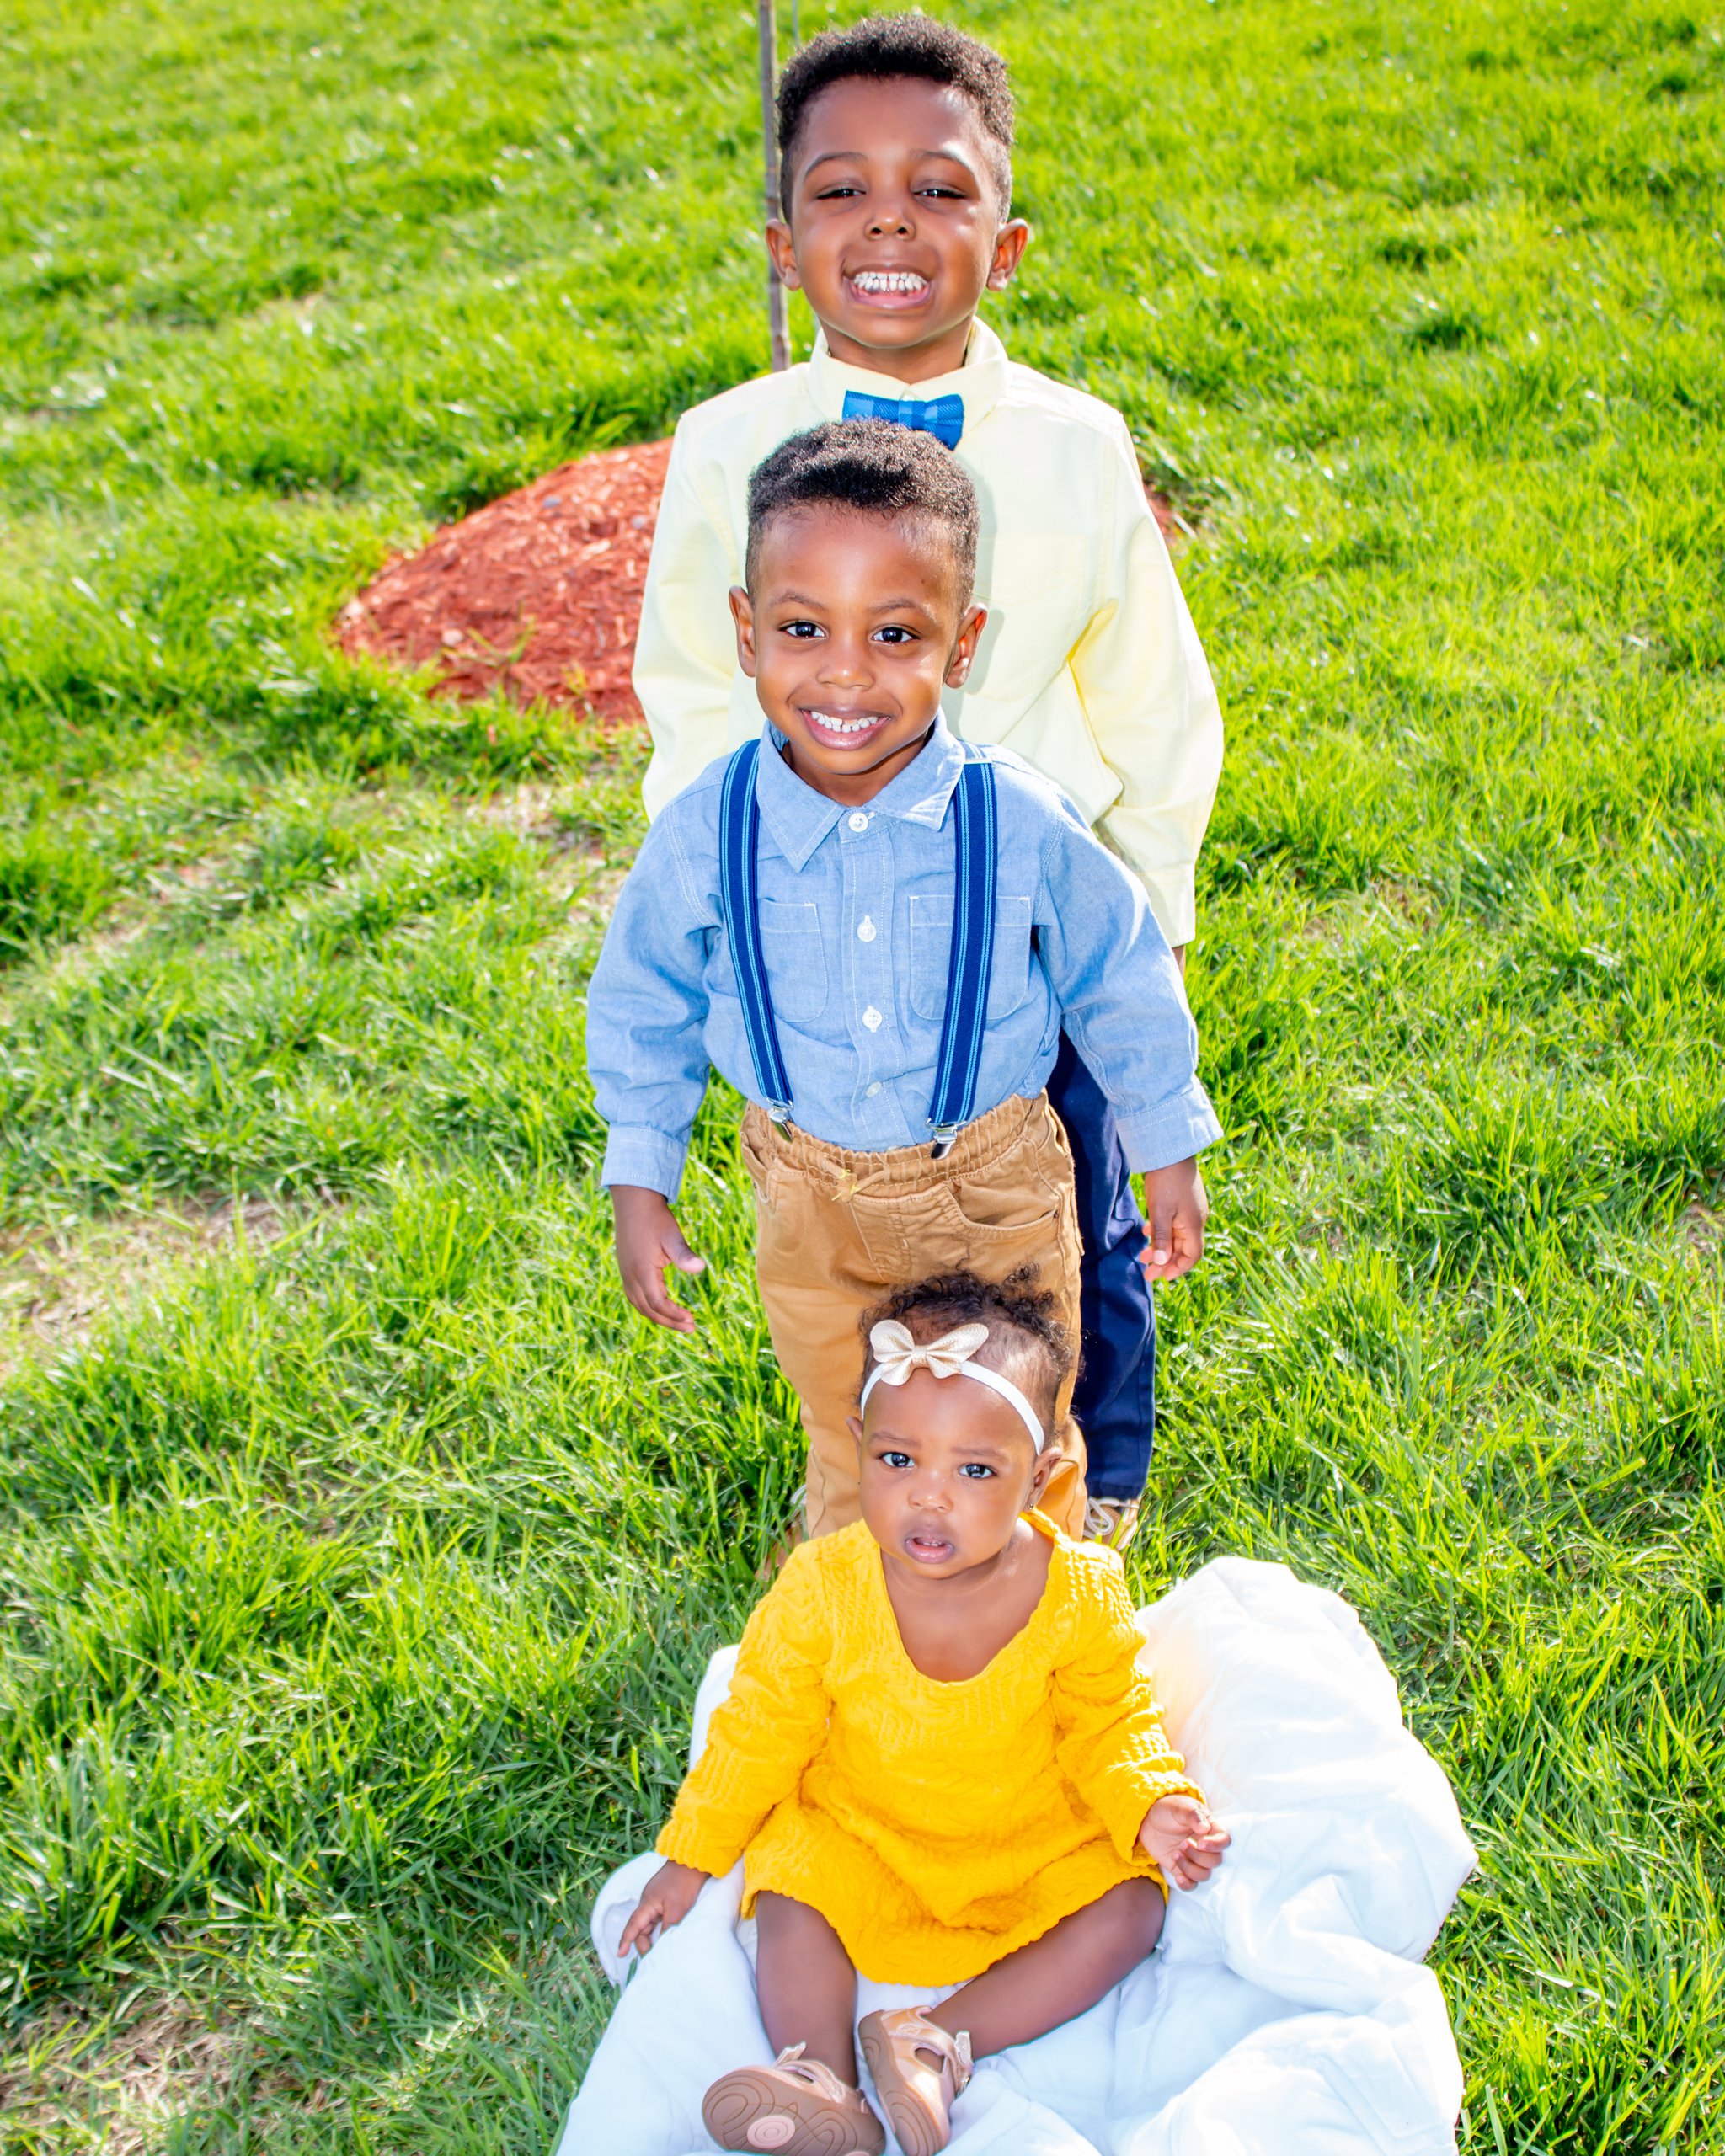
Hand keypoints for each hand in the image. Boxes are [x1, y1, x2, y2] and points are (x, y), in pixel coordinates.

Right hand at [612, 1185, 706, 1333]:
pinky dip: (648, 1307)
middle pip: (648, 1310)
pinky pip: (635, 1296)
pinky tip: (660, 1306)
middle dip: (669, 1322)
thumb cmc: (655, 1218)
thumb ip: (684, 1255)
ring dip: (658, 1317)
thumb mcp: (672, 1236)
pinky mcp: (626, 1269)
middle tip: (691, 1328)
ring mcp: (626, 1273)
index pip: (658, 1304)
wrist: (634, 1200)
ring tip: (678, 1322)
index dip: (675, 1315)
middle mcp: (630, 1277)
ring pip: (639, 1305)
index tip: (693, 1320)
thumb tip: (701, 1268)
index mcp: (641, 1272)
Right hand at [616, 1858, 709, 1956]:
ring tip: (660, 1950)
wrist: (693, 1861)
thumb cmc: (683, 1883)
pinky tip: (666, 1935)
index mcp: (647, 1904)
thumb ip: (668, 1928)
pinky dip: (659, 1928)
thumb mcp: (677, 1909)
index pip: (633, 1926)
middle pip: (641, 1928)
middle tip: (654, 1957)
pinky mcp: (664, 1899)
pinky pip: (657, 1918)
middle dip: (644, 1943)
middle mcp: (648, 1903)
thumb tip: (661, 1945)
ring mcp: (656, 1900)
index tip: (620, 1954)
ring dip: (653, 1936)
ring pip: (650, 1924)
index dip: (625, 1941)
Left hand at [1139, 1157, 1206, 1282]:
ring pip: (1176, 1237)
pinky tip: (1147, 1232)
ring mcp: (1189, 1210)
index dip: (1178, 1269)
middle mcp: (1195, 1220)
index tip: (1161, 1276)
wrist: (1170, 1150)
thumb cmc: (1166, 1181)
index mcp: (1194, 1225)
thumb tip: (1162, 1262)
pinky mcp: (1181, 1202)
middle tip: (1146, 1271)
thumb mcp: (1160, 1212)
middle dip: (1165, 1261)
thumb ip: (1162, 1238)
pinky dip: (1161, 1232)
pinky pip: (1173, 1224)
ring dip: (1161, 1247)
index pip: (1192, 1256)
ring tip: (1142, 1255)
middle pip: (1183, 1249)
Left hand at [1139, 1794, 1229, 1888]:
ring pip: (1204, 1874)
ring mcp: (1195, 1859)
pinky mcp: (1183, 1869)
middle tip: (1182, 1844)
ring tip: (1175, 1853)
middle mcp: (1206, 1846)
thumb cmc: (1168, 1809)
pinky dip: (1187, 1884)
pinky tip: (1178, 1876)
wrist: (1149, 1820)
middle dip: (1198, 1856)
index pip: (1225, 1841)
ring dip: (1190, 1868)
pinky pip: (1192, 1884)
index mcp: (1210, 1828)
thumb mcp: (1179, 1807)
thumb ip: (1193, 1815)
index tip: (1200, 1842)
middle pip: (1216, 1861)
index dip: (1216, 1845)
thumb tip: (1205, 1828)